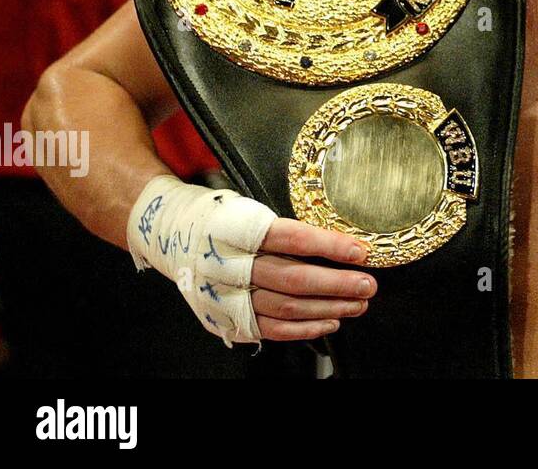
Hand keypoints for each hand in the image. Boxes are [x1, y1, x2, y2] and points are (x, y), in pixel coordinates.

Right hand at [128, 175, 375, 345]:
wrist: (170, 235)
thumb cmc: (220, 218)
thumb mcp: (248, 208)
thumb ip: (287, 227)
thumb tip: (341, 240)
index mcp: (237, 229)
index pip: (292, 238)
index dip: (329, 246)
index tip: (360, 251)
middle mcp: (230, 265)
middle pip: (292, 279)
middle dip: (337, 284)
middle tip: (368, 285)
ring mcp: (226, 295)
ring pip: (285, 308)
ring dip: (328, 308)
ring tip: (358, 303)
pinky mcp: (226, 318)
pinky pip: (271, 330)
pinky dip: (305, 329)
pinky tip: (330, 321)